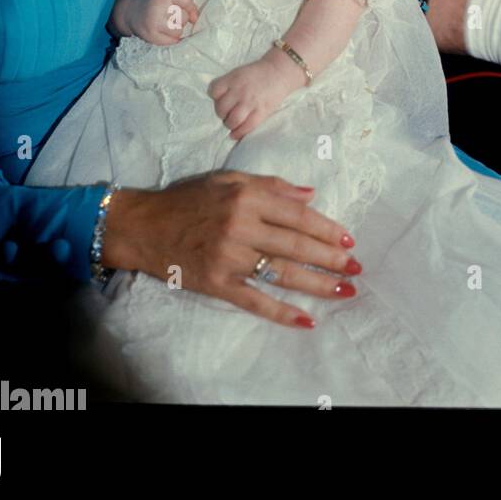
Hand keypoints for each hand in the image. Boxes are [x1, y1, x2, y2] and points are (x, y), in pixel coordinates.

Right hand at [100, 173, 360, 327]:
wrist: (144, 226)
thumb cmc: (189, 199)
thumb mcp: (229, 179)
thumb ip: (271, 186)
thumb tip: (310, 195)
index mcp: (247, 198)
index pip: (298, 215)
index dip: (326, 229)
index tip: (348, 240)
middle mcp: (241, 227)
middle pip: (295, 245)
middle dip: (330, 259)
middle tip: (356, 268)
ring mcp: (229, 258)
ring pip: (282, 273)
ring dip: (317, 284)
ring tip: (344, 291)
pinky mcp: (217, 284)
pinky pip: (255, 301)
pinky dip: (282, 312)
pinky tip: (306, 320)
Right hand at [119, 0, 198, 45]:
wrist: (131, 12)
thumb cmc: (156, 4)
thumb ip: (187, 3)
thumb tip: (195, 19)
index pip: (186, 0)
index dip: (190, 6)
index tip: (185, 8)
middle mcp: (157, 9)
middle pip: (184, 18)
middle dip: (181, 18)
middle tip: (170, 15)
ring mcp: (153, 24)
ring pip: (178, 31)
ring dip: (176, 29)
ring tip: (167, 24)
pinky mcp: (151, 37)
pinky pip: (172, 41)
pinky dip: (171, 38)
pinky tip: (164, 32)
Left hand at [209, 52, 298, 138]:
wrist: (280, 71)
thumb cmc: (258, 73)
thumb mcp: (238, 73)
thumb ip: (227, 86)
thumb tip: (218, 103)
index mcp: (233, 78)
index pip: (213, 91)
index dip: (215, 97)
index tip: (220, 98)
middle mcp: (239, 91)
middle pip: (220, 109)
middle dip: (222, 113)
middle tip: (228, 112)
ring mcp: (250, 102)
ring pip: (231, 121)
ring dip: (229, 124)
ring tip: (233, 122)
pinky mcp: (261, 112)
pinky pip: (246, 127)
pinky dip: (238, 133)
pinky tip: (235, 134)